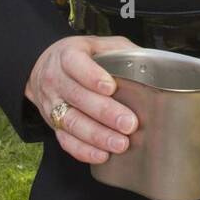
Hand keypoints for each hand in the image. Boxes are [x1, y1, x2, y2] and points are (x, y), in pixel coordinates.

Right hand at [25, 35, 139, 163]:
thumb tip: (154, 63)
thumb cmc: (82, 56)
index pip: (76, 64)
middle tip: (129, 124)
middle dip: (105, 113)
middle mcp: (56, 80)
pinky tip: (102, 155)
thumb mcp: (99, 45)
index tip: (111, 87)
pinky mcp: (52, 124)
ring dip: (97, 135)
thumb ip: (122, 51)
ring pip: (71, 122)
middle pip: (77, 97)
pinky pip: (65, 140)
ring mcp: (51, 104)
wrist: (45, 67)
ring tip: (120, 144)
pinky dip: (83, 150)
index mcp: (68, 55)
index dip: (92, 76)